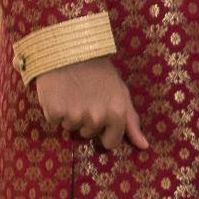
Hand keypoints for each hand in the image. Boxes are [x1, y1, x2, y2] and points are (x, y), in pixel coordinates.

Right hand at [33, 56, 147, 151]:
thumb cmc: (99, 72)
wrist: (70, 51)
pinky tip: (59, 93)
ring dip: (70, 115)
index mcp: (116, 114)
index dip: (104, 132)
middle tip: (85, 98)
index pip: (110, 143)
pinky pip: (54, 121)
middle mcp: (96, 118)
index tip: (100, 117)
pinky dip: (54, 110)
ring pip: (70, 128)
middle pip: (88, 134)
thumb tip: (144, 146)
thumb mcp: (121, 93)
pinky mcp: (54, 112)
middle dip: (86, 120)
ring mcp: (74, 116)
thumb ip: (131, 122)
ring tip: (72, 93)